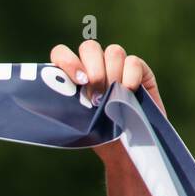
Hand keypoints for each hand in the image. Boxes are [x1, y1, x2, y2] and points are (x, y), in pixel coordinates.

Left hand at [50, 40, 163, 168]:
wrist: (126, 148)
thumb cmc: (98, 136)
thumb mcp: (77, 123)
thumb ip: (67, 105)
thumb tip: (55, 100)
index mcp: (74, 76)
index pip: (62, 53)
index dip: (67, 61)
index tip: (77, 81)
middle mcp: (95, 66)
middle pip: (89, 47)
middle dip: (93, 69)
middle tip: (96, 95)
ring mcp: (117, 66)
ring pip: (113, 51)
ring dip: (112, 74)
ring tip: (113, 97)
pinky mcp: (139, 70)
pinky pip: (133, 61)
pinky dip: (130, 75)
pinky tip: (129, 91)